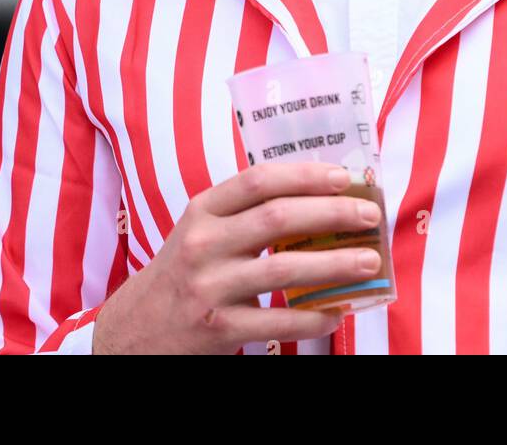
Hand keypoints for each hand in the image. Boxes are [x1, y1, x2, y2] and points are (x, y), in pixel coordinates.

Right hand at [91, 162, 380, 353]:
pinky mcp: (219, 329)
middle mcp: (203, 243)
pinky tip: (338, 310)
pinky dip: (315, 316)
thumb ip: (246, 215)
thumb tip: (321, 201)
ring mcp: (210, 287)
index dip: (305, 175)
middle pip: (278, 218)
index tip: (344, 178)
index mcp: (202, 211)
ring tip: (369, 262)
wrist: (136, 330)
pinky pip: (279, 322)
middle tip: (369, 217)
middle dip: (332, 214)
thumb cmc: (184, 272)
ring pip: (285, 269)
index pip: (258, 180)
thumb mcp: (201, 232)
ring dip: (335, 264)